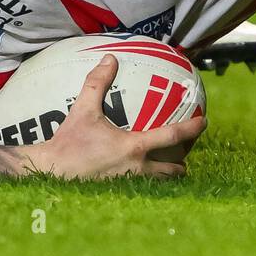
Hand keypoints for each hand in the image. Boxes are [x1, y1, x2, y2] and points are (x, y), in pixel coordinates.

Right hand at [37, 55, 205, 179]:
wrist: (51, 172)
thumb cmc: (68, 142)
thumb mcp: (83, 110)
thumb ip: (97, 83)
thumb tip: (110, 59)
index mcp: (134, 147)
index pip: (173, 136)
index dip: (192, 128)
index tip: (204, 121)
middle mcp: (137, 169)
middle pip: (173, 170)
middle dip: (181, 165)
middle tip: (184, 156)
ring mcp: (130, 186)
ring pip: (159, 184)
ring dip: (166, 177)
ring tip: (167, 169)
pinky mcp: (120, 196)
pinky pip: (142, 191)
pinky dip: (148, 186)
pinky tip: (141, 181)